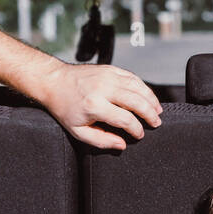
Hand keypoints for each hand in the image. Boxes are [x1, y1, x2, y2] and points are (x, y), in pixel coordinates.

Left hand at [38, 61, 162, 150]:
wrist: (55, 82)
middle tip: (156, 123)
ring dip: (151, 100)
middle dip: (150, 114)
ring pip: (138, 87)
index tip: (139, 135)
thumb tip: (121, 144)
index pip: (125, 119)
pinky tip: (147, 97)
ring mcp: (108, 76)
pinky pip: (132, 77)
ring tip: (157, 111)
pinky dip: (143, 88)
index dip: (136, 129)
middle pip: (137, 101)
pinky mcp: (110, 69)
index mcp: (95, 106)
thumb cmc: (65, 108)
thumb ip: (101, 140)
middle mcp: (104, 88)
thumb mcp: (78, 131)